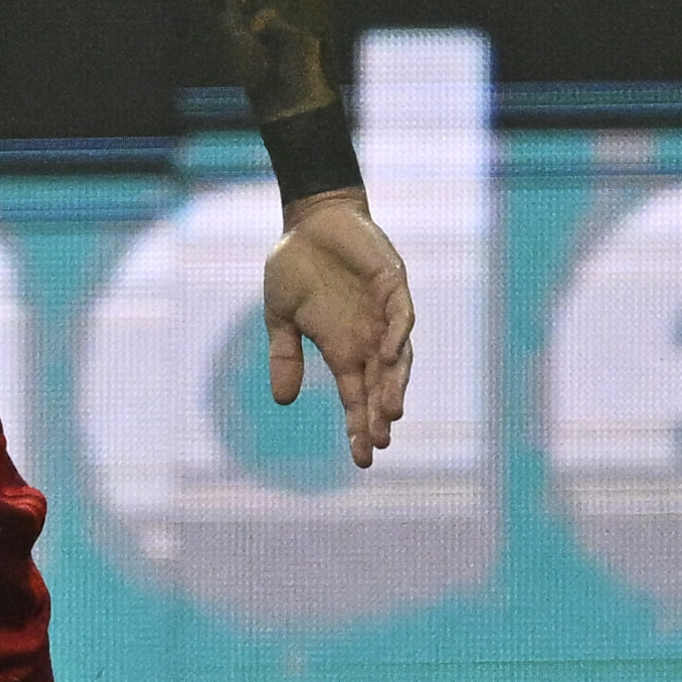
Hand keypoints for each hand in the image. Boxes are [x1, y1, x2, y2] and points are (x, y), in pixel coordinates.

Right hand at [261, 190, 413, 465]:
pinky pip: (401, 316)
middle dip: (379, 416)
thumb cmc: (296, 266)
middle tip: (377, 443)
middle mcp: (369, 339)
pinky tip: (390, 355)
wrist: (311, 220)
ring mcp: (384, 314)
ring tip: (390, 413)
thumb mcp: (280, 315)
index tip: (363, 460)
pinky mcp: (392, 286)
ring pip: (398, 359)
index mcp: (343, 350)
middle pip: (381, 387)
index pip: (357, 398)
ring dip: (395, 385)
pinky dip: (398, 336)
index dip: (360, 427)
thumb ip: (285, 354)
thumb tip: (282, 401)